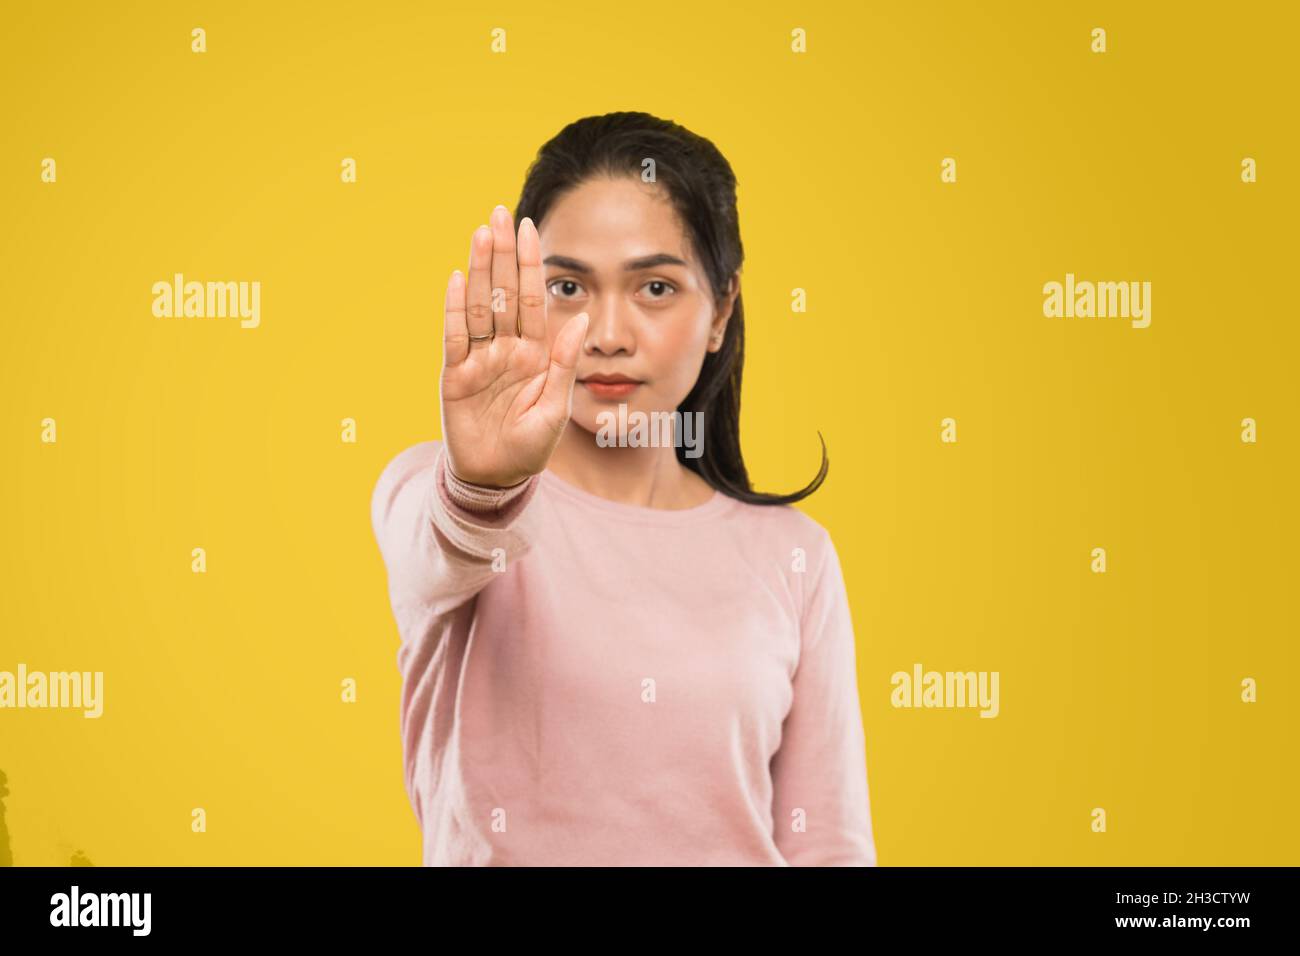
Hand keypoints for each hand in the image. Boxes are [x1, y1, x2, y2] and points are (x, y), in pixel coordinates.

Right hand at [440, 205, 588, 487]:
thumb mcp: (556, 406)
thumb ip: (565, 363)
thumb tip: (581, 318)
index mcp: (535, 353)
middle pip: (503, 292)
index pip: (533, 299)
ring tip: (480, 233)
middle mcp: (506, 348)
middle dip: (502, 253)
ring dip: (480, 270)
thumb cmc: (531, 446)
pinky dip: (454, 307)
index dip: (531, 264)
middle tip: (498, 213)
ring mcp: (479, 359)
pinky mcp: (454, 375)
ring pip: (479, 306)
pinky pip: (455, 335)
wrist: (497, 479)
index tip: (529, 226)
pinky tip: (457, 277)